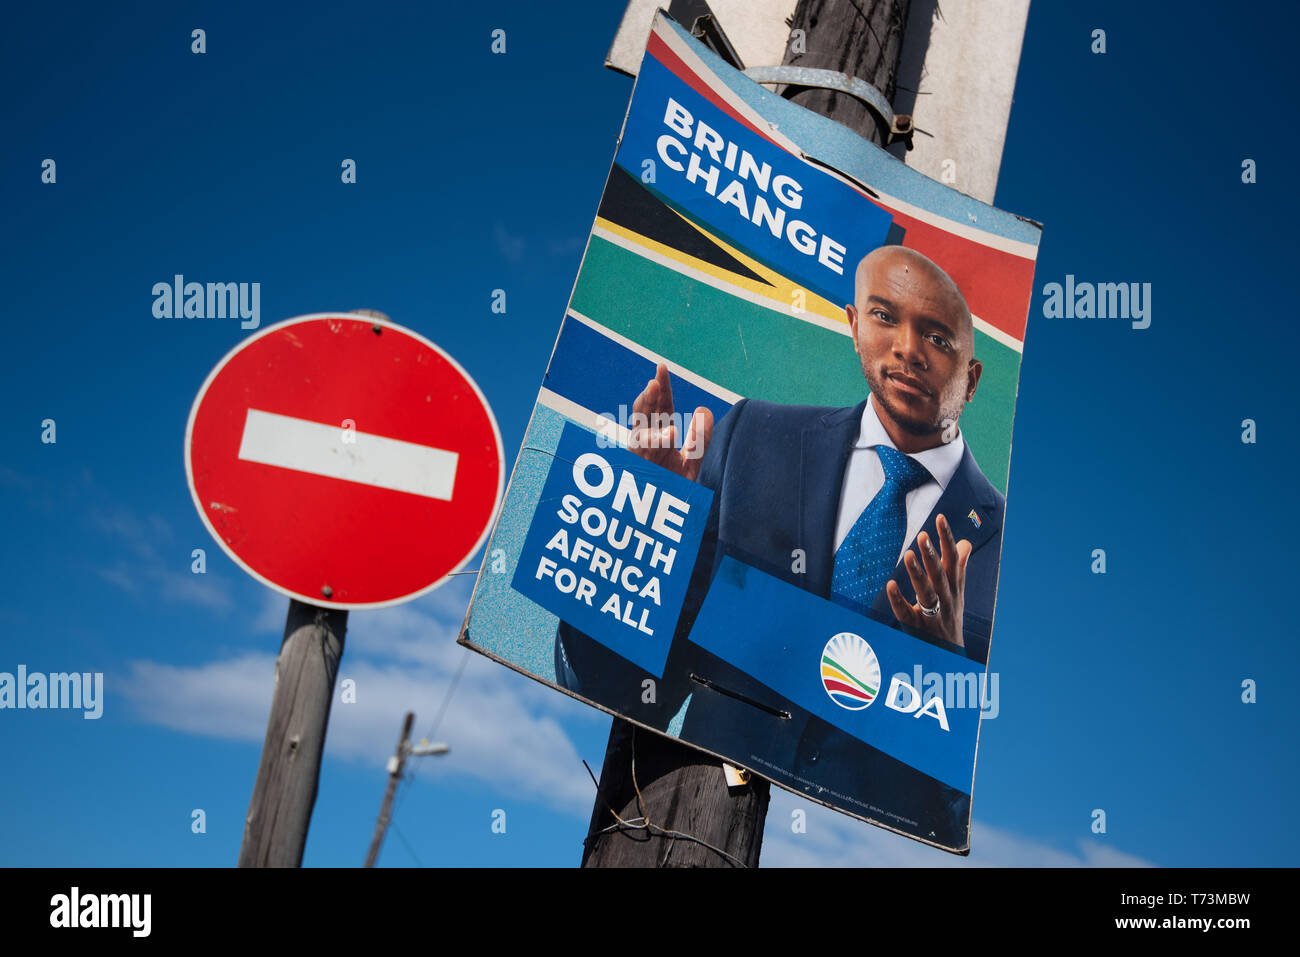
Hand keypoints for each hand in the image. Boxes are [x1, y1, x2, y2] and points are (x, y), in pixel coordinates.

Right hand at [627, 363, 712, 480]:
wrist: (670, 521)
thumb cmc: (678, 490)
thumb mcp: (693, 462)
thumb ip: (699, 440)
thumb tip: (703, 409)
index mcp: (659, 435)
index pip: (660, 406)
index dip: (661, 388)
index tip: (661, 368)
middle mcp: (646, 442)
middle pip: (646, 414)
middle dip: (649, 396)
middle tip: (655, 381)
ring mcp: (640, 457)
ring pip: (641, 429)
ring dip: (646, 412)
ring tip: (653, 393)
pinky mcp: (638, 470)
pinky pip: (646, 453)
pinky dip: (657, 441)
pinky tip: (671, 432)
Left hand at [886, 513, 971, 650]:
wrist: (950, 657)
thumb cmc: (951, 620)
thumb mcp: (958, 593)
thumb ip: (959, 567)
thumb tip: (965, 543)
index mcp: (954, 588)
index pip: (953, 559)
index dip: (947, 539)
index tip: (940, 518)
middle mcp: (946, 600)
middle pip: (940, 575)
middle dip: (932, 555)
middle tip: (922, 535)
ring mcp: (932, 615)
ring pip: (926, 593)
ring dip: (918, 574)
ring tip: (908, 555)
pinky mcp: (916, 628)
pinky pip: (906, 613)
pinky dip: (898, 600)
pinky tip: (890, 585)